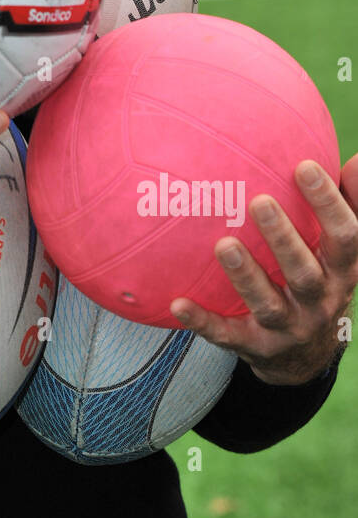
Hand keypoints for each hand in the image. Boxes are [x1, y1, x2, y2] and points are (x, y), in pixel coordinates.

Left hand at [170, 155, 357, 384]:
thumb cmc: (319, 276)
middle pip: (303, 272)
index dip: (328, 202)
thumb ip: (349, 204)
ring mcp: (288, 328)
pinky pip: (228, 335)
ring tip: (223, 244)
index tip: (304, 166)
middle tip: (258, 201)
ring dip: (245, 275)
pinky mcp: (256, 347)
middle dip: (283, 238)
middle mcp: (319, 302)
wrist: (306, 356)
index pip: (345, 236)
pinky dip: (203, 322)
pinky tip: (177, 303)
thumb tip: (356, 160)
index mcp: (342, 272)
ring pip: (267, 303)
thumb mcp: (340, 248)